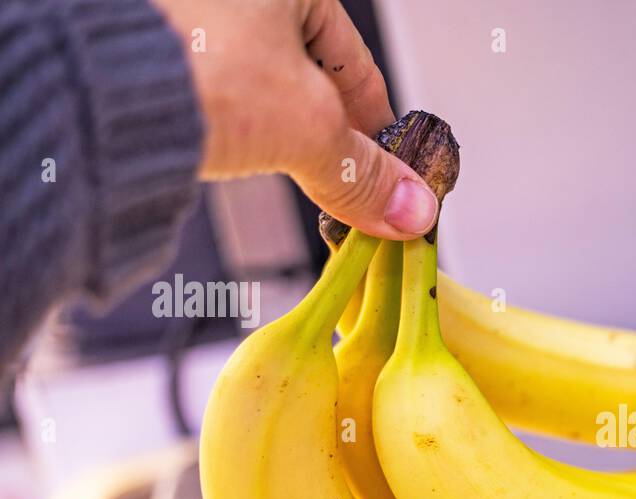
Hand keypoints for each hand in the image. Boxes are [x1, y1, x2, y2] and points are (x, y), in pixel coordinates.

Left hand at [153, 0, 437, 239]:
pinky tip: (222, 143)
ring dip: (272, 129)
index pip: (355, 62)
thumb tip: (406, 205)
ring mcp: (187, 11)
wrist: (91, 84)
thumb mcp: (306, 126)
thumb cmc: (190, 66)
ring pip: (253, 78)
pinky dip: (223, 117)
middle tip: (339, 182)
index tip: (388, 172)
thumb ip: (362, 171)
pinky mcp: (148, 38)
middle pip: (304, 72)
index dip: (377, 128)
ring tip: (275, 166)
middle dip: (323, 133)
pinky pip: (205, 79)